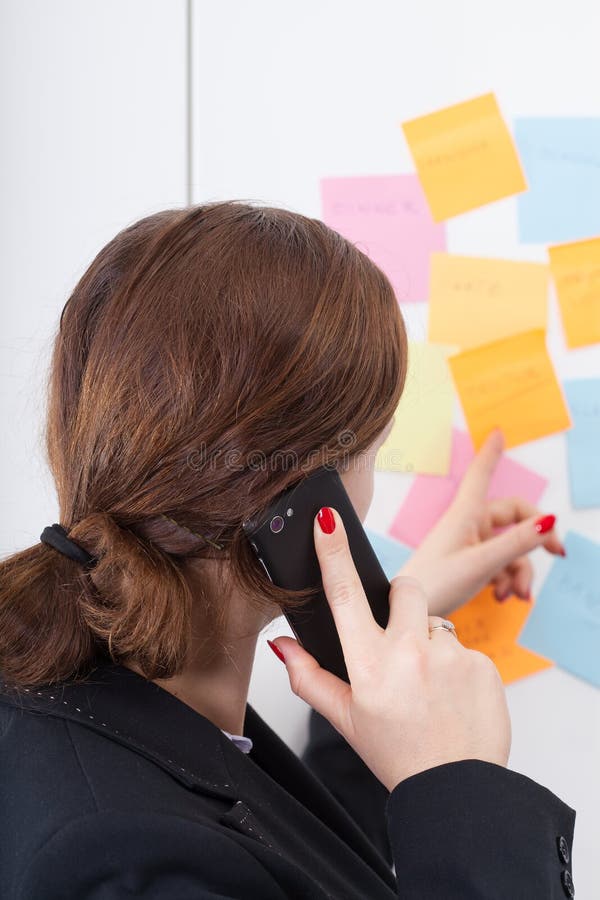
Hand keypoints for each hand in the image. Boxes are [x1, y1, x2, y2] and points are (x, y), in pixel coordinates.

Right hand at [270, 507, 510, 792]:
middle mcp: (410, 653)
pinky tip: (451, 696)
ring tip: (428, 684)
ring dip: (430, 643)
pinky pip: (464, 648)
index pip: (344, 594)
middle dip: (401, 600)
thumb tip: (282, 646)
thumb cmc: (398, 755)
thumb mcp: (345, 720)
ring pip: (437, 622)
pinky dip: (457, 666)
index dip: (334, 551)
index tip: (328, 520)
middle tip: (399, 638)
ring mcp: (451, 656)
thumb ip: (308, 678)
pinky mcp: (484, 664)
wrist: (457, 790)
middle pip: (405, 589)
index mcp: (369, 665)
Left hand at [397, 429, 564, 617]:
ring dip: (520, 570)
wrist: (409, 614)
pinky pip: (499, 565)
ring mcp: (468, 546)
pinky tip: (504, 597)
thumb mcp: (481, 564)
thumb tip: (550, 521)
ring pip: (510, 548)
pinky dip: (507, 580)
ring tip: (518, 594)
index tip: (498, 432)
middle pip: (513, 517)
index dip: (491, 453)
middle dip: (536, 537)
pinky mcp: (468, 565)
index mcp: (465, 514)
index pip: (481, 474)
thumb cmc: (434, 584)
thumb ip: (517, 543)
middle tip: (558, 552)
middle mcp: (467, 525)